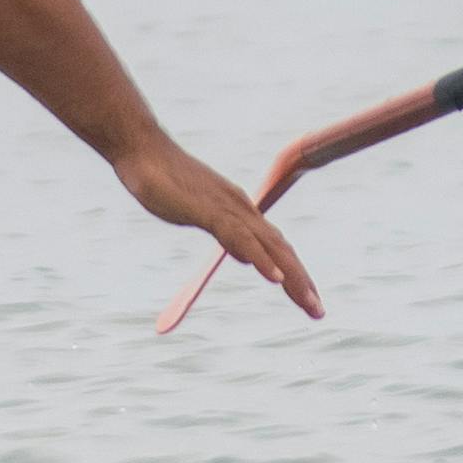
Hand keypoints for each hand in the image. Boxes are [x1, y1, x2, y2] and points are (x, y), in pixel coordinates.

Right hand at [123, 134, 319, 318]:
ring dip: (292, 277)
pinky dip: (261, 259)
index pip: (276, 246)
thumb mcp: (201, 215)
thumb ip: (226, 234)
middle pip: (281, 250)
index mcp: (241, 212)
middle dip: (302, 282)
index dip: (294, 272)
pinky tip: (275, 279)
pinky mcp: (210, 211)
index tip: (308, 296)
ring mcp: (228, 210)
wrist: (143, 150)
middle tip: (319, 312)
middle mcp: (242, 210)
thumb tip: (246, 258)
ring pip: (269, 247)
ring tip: (309, 303)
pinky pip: (240, 238)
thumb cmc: (165, 180)